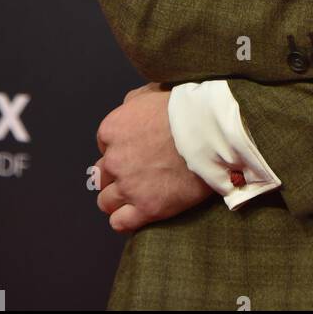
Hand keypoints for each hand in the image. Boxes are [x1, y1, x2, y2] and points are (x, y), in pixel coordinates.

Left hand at [95, 83, 214, 232]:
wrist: (211, 131)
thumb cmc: (186, 108)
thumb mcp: (154, 91)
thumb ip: (134, 102)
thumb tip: (129, 107)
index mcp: (113, 130)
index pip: (104, 145)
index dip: (120, 148)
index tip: (136, 150)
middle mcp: (115, 160)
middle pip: (101, 175)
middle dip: (116, 174)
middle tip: (138, 172)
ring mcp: (129, 186)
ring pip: (106, 202)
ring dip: (118, 198)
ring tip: (139, 194)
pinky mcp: (147, 208)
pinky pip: (120, 222)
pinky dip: (125, 219)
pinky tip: (138, 212)